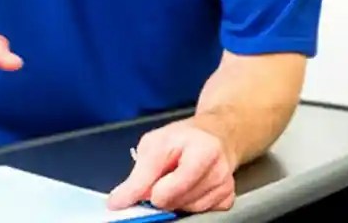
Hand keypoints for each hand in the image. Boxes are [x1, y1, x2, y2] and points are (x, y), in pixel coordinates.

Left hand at [106, 117, 237, 212]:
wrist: (217, 134)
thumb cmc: (183, 137)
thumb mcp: (154, 143)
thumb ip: (139, 174)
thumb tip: (120, 201)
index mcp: (201, 149)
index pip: (166, 186)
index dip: (143, 192)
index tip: (122, 199)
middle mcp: (217, 167)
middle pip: (174, 200)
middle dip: (160, 193)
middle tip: (161, 176)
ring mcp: (224, 184)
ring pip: (186, 209)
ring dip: (175, 199)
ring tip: (177, 178)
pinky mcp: (228, 197)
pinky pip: (201, 212)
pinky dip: (189, 204)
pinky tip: (190, 187)